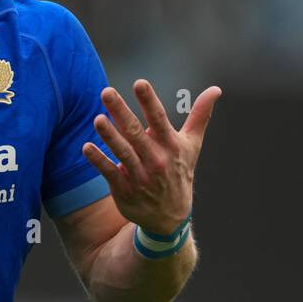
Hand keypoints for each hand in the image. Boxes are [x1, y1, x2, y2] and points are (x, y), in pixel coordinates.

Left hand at [82, 81, 220, 235]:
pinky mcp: (125, 189)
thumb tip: (216, 89)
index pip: (159, 119)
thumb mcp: (192, 146)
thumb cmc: (179, 173)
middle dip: (120, 112)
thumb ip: (200, 116)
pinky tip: (86, 148)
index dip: (149, 101)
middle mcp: (156, 159)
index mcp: (171, 145)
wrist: (170, 218)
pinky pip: (110, 173)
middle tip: (106, 92)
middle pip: (135, 132)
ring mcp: (140, 176)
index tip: (140, 83)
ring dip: (109, 136)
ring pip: (123, 152)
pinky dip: (99, 161)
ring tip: (97, 119)